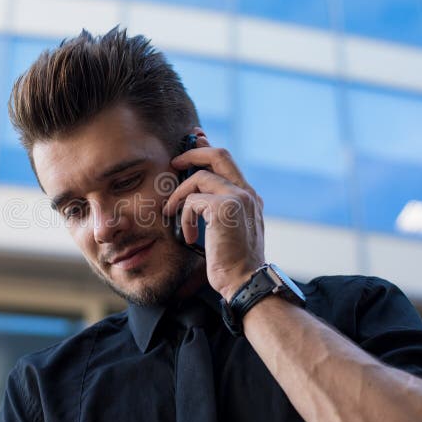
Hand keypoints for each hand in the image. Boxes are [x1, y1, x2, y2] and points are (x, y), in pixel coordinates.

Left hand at [162, 128, 264, 300]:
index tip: (196, 139)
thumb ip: (218, 211)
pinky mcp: (225, 208)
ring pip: (199, 178)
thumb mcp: (227, 231)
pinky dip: (185, 217)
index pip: (227, 163)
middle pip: (219, 155)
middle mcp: (247, 193)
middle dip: (193, 153)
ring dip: (179, 195)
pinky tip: (190, 236)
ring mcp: (238, 198)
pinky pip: (193, 201)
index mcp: (249, 197)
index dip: (208, 148)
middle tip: (175, 162)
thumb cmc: (233, 263)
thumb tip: (196, 198)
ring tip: (172, 213)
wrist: (246, 282)